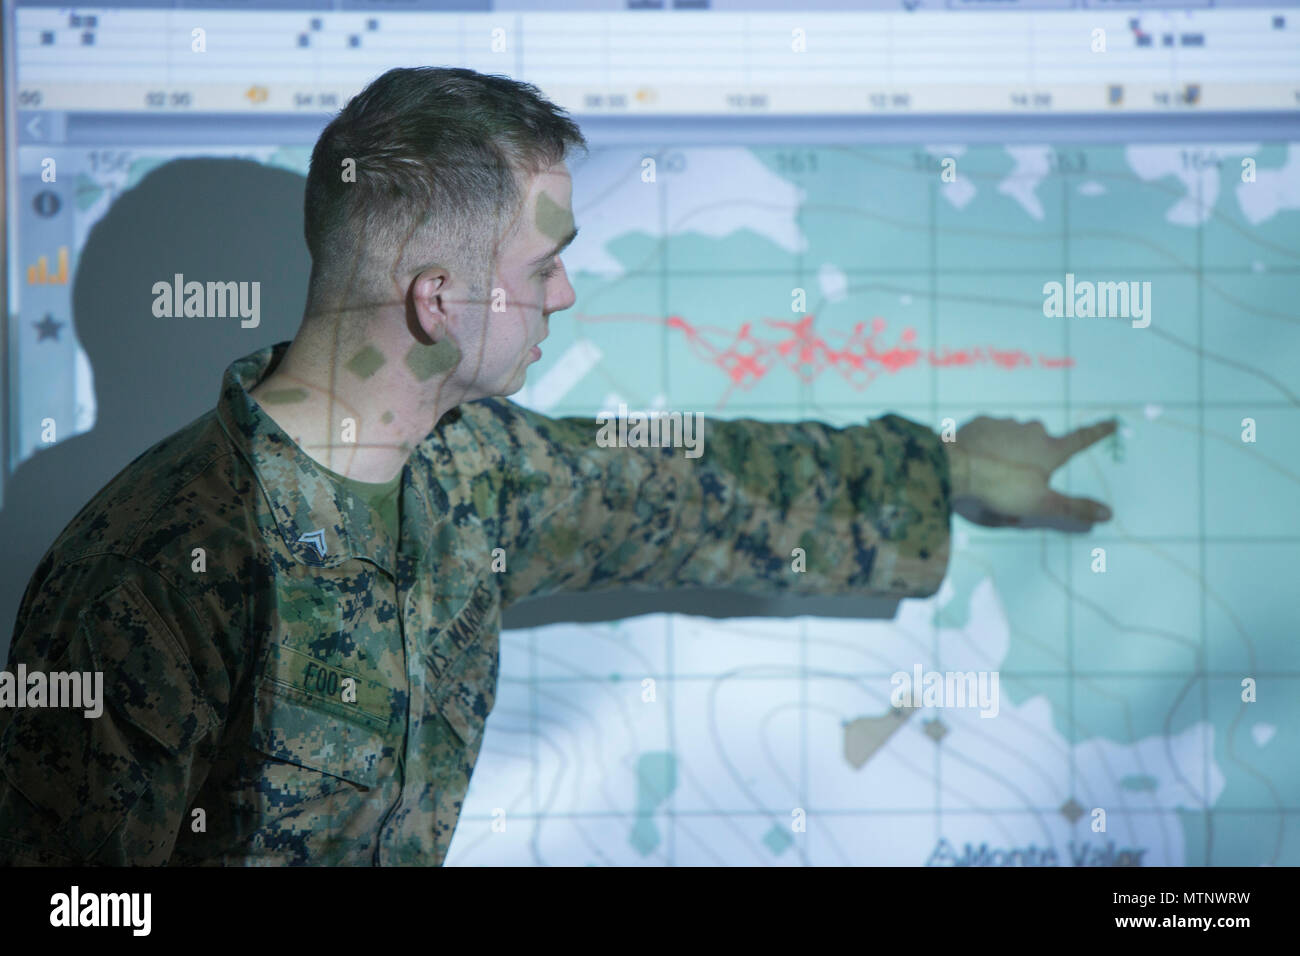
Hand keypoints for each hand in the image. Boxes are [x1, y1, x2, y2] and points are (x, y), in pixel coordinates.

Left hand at [944, 416, 1116, 529]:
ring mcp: (1006, 423)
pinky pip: (992, 432)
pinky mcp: (983, 422)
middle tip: (1019, 479)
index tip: (1112, 421)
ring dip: (1012, 449)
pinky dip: (990, 443)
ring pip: (1016, 436)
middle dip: (1036, 456)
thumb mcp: (1041, 504)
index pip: (1082, 439)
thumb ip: (1074, 509)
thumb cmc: (1001, 487)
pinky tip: (980, 458)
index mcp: (1050, 449)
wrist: (956, 466)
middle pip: (1042, 441)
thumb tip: (1108, 514)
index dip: (1098, 432)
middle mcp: (1032, 430)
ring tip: (996, 471)